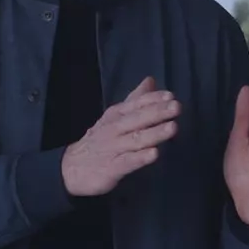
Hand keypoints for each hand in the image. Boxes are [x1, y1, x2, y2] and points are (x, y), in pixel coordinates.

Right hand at [63, 78, 180, 197]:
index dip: (153, 99)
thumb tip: (150, 81)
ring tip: (172, 127)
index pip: (136, 103)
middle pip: (137, 119)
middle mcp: (115, 129)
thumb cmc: (101, 140)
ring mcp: (113, 148)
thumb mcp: (115, 116)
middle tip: (176, 107)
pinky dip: (140, 158)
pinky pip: (127, 162)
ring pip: (136, 139)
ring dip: (154, 133)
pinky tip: (154, 154)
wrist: (72, 168)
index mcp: (117, 114)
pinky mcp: (111, 168)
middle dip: (157, 112)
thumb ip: (135, 100)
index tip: (170, 96)